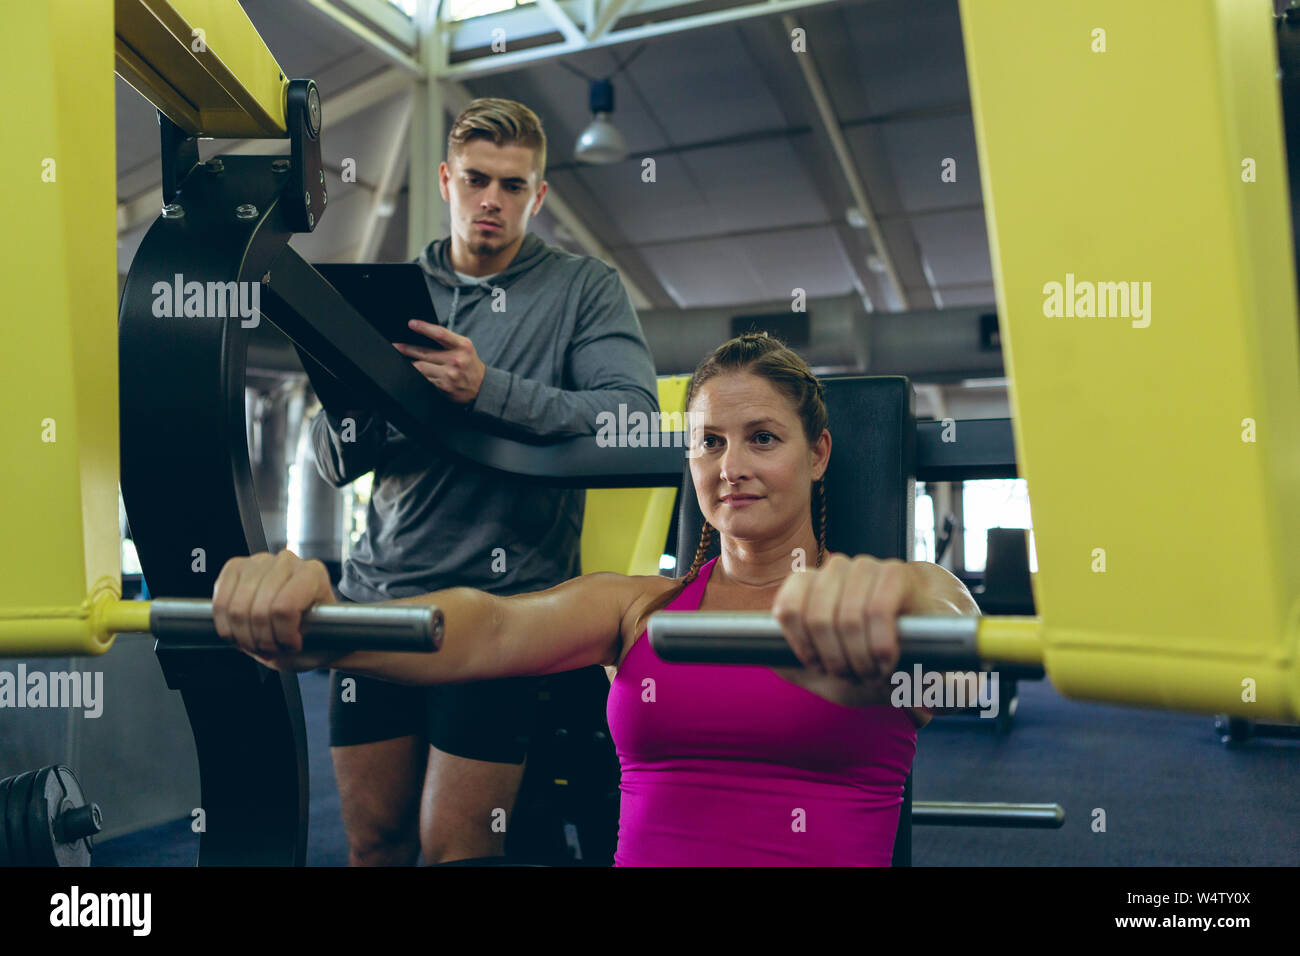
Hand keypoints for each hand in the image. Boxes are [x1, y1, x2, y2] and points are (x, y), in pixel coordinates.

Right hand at [212, 550, 341, 671]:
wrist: (302, 616)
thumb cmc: (312, 627)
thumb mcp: (319, 638)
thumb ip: (308, 638)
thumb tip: (291, 641)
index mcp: (313, 574)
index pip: (285, 607)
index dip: (283, 635)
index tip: (291, 646)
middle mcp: (286, 561)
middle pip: (259, 611)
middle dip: (262, 640)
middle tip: (270, 649)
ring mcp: (259, 562)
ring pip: (237, 609)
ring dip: (244, 637)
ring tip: (256, 644)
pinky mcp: (234, 567)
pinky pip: (220, 604)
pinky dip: (226, 628)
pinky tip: (240, 635)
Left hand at [394, 321, 485, 403]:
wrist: (481, 388)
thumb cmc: (470, 365)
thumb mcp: (464, 348)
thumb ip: (448, 341)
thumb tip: (425, 333)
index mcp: (462, 346)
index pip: (440, 333)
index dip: (424, 328)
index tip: (412, 324)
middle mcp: (456, 359)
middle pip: (424, 352)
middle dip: (406, 348)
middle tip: (395, 346)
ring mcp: (449, 374)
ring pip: (420, 367)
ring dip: (409, 364)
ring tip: (401, 360)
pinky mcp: (443, 386)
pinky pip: (424, 379)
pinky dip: (416, 376)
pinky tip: (411, 374)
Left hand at [772, 553, 920, 682]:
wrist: (923, 647)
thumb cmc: (868, 658)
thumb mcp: (826, 669)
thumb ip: (793, 664)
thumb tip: (766, 657)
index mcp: (811, 585)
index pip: (787, 608)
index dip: (801, 645)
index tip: (819, 667)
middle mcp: (834, 569)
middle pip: (816, 618)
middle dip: (835, 658)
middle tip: (852, 675)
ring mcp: (864, 567)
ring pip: (846, 617)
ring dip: (860, 657)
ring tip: (872, 674)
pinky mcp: (895, 572)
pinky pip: (878, 611)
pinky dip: (881, 645)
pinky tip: (886, 662)